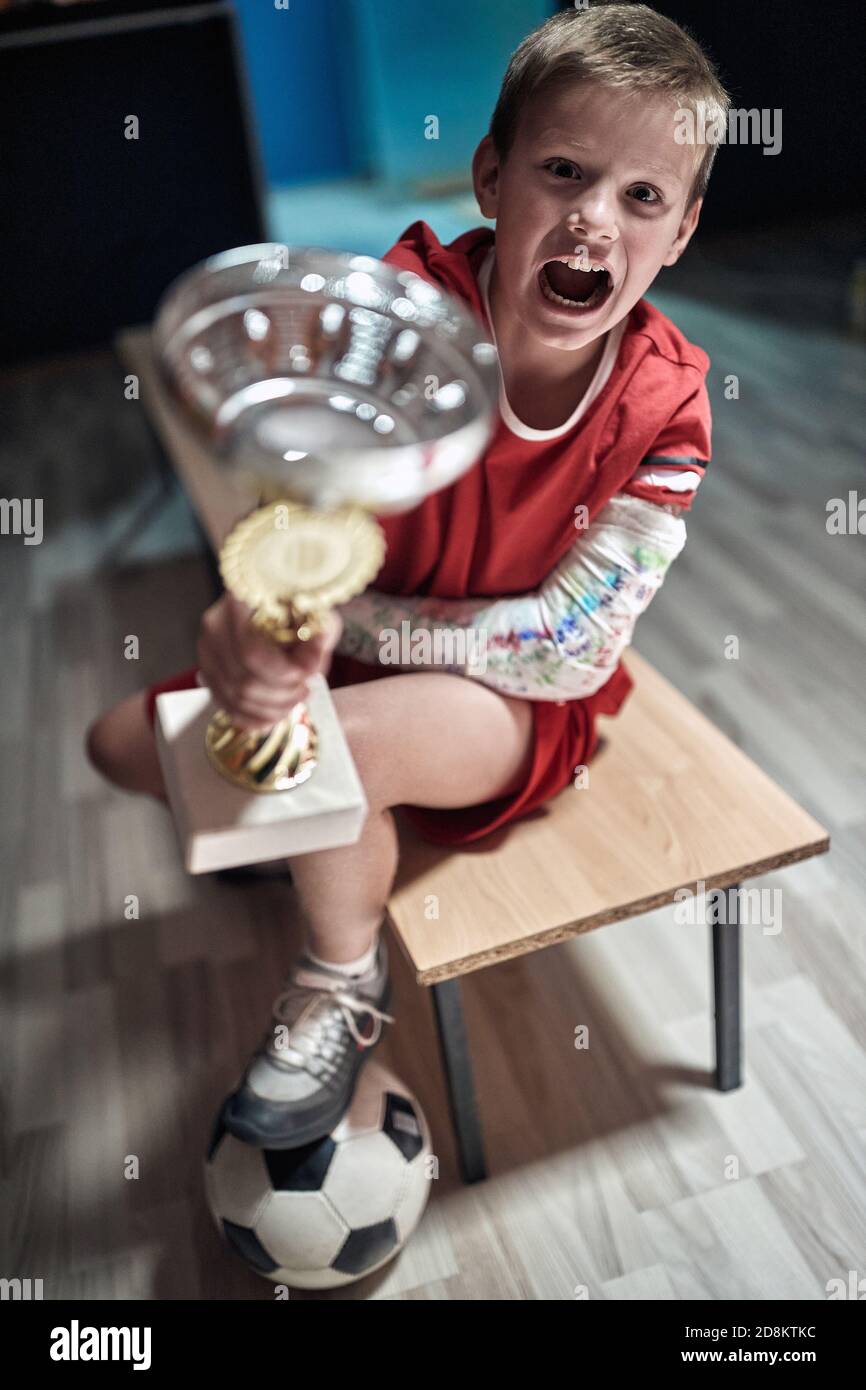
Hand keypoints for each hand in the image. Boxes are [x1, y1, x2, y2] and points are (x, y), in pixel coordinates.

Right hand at [196, 592, 342, 730]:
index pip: (251, 652)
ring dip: (271, 709)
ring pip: (235, 698)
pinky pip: (226, 706)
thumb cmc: (300, 610)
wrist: (282, 608)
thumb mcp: (318, 617)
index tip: (306, 676)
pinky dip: (253, 717)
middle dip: (281, 695)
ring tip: (294, 698)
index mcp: (241, 601)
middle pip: (243, 681)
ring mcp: (207, 650)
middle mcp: (216, 624)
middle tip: (305, 690)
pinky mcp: (208, 671)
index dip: (282, 674)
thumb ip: (317, 642)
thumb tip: (308, 669)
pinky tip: (274, 715)